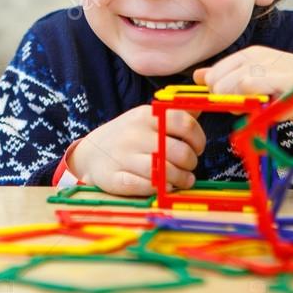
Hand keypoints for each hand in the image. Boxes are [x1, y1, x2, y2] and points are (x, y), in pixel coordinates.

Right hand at [69, 105, 205, 195]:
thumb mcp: (148, 119)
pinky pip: (143, 186)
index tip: (198, 148)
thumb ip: (174, 114)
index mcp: (146, 116)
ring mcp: (123, 156)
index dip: (199, 139)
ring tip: (184, 180)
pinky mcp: (114, 178)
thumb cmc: (127, 136)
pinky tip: (165, 187)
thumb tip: (203, 104)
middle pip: (177, 150)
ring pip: (162, 171)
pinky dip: (159, 189)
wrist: (89, 154)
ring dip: (180, 179)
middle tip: (190, 167)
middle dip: (191, 162)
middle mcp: (135, 134)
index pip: (184, 123)